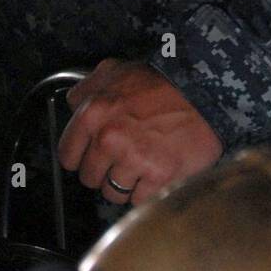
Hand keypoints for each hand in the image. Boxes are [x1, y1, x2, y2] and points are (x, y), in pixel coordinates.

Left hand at [58, 58, 223, 205]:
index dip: (79, 156)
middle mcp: (109, 138)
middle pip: (89, 178)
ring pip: (113, 192)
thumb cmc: (160, 82)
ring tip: (140, 163)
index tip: (89, 156)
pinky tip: (154, 171)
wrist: (203, 92)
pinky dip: (146, 191)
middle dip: (103, 170)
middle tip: (121, 157)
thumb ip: (87, 89)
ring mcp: (134, 159)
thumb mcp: (114, 71)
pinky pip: (139, 199)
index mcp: (93, 113)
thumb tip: (74, 103)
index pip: (67, 155)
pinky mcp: (158, 176)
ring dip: (125, 183)